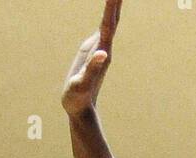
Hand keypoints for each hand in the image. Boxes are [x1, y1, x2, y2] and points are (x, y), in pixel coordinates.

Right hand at [62, 1, 122, 116]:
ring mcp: (100, 48)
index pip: (108, 23)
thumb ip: (92, 69)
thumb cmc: (78, 98)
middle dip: (116, 1)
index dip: (112, 5)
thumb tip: (103, 54)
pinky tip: (108, 10)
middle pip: (113, 18)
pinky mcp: (95, 50)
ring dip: (114, 4)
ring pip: (110, 21)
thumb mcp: (82, 84)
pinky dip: (107, 14)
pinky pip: (103, 27)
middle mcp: (104, 47)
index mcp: (101, 51)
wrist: (81, 109)